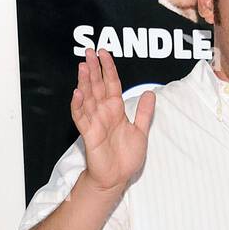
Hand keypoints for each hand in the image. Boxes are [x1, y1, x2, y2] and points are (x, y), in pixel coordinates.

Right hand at [72, 47, 154, 193]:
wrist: (117, 177)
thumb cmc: (126, 156)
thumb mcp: (141, 131)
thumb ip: (144, 112)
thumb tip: (150, 93)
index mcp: (116, 110)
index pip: (111, 84)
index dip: (108, 68)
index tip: (104, 53)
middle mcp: (103, 113)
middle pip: (97, 86)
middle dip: (94, 69)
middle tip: (89, 51)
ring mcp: (95, 122)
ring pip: (88, 98)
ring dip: (85, 82)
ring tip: (83, 66)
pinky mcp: (89, 134)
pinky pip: (81, 117)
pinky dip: (79, 105)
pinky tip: (78, 93)